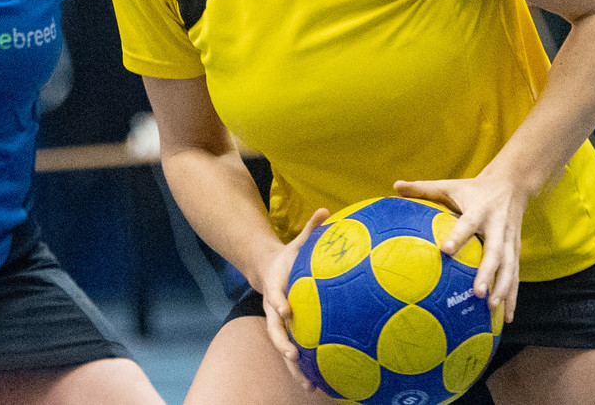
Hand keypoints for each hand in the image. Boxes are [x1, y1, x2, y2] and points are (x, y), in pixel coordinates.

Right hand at [261, 208, 329, 390]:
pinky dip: (301, 368)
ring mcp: (279, 323)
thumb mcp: (298, 241)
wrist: (269, 271)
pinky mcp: (287, 331)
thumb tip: (325, 209)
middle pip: (275, 329)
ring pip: (282, 347)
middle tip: (293, 355)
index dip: (278, 302)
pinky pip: (293, 352)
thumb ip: (311, 228)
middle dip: (282, 343)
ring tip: (307, 384)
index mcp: (275, 286)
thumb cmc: (289, 257)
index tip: (285, 309)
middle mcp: (274, 308)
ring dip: (292, 367)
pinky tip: (316, 385)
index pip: (274, 295)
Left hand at [392, 177, 527, 321]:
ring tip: (491, 307)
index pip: (467, 223)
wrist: (512, 184)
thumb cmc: (473, 188)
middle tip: (477, 292)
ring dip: (503, 288)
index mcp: (479, 210)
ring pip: (510, 266)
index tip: (445, 249)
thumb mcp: (450, 185)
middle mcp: (497, 226)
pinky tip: (507, 317)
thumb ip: (423, 188)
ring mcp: (510, 239)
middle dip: (487, 272)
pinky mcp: (516, 250)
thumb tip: (395, 186)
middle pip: (495, 251)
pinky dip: (513, 296)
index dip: (458, 235)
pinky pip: (515, 275)